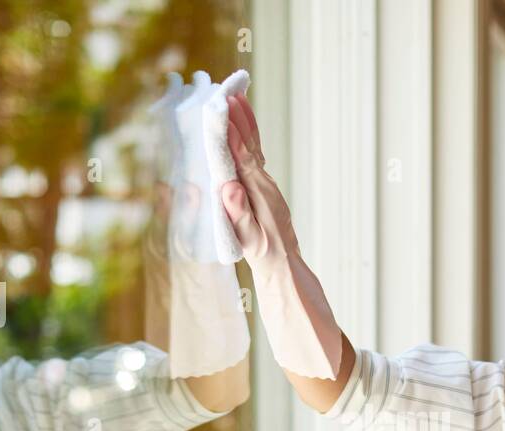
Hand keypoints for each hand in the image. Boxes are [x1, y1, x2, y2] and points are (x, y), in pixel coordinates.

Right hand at [220, 92, 299, 267]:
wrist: (282, 262)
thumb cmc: (262, 253)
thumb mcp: (249, 238)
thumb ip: (239, 213)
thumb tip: (230, 187)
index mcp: (258, 194)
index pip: (242, 159)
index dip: (231, 136)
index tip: (222, 114)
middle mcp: (264, 183)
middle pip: (250, 145)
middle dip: (238, 119)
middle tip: (227, 93)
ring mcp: (265, 182)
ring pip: (254, 145)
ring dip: (245, 121)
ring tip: (236, 96)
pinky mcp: (263, 184)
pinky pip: (255, 153)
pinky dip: (249, 134)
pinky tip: (244, 122)